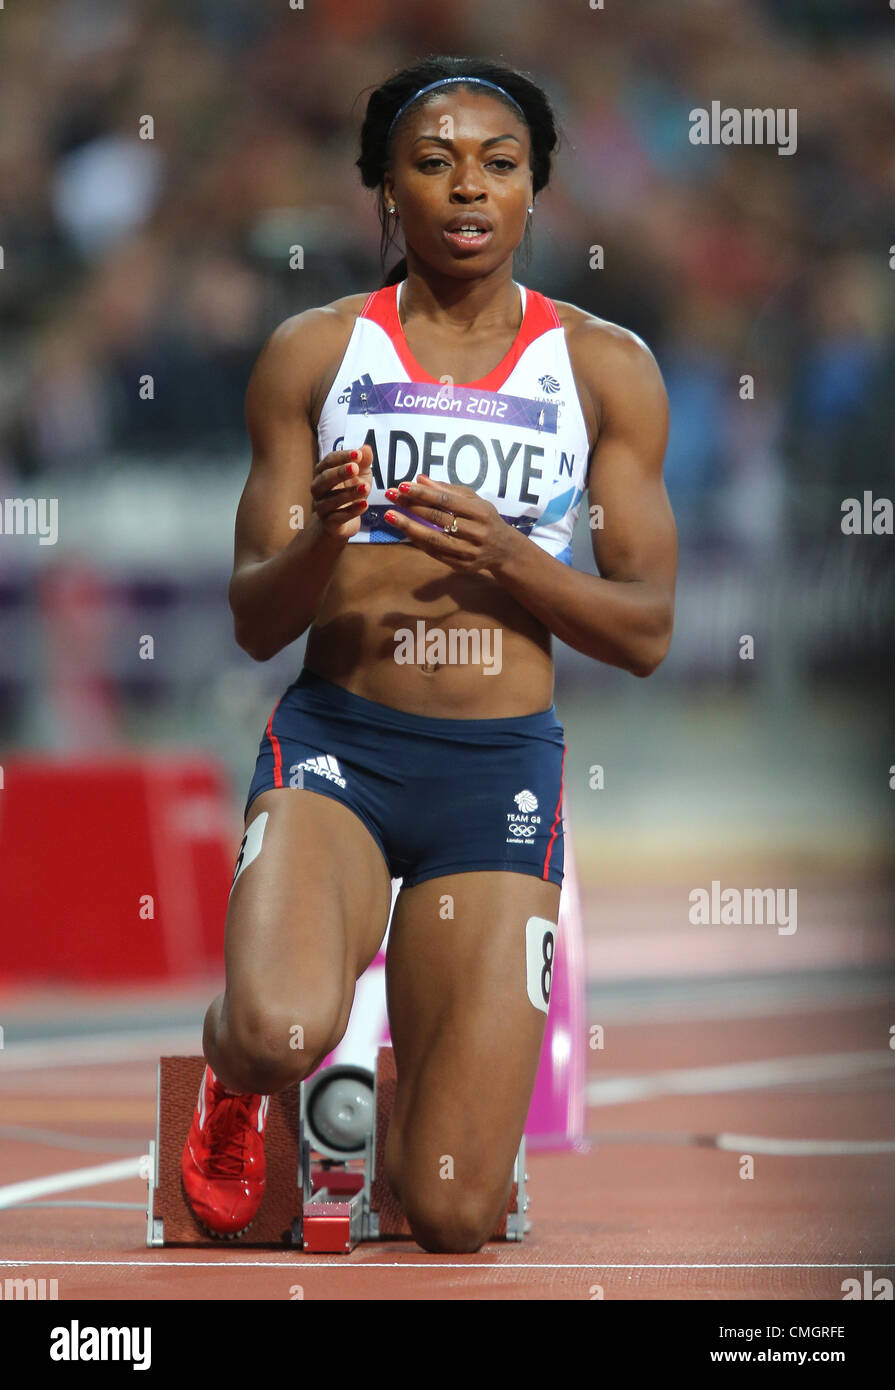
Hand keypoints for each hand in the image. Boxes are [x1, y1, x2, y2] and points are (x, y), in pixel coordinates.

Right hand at [310, 446, 372, 539]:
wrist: (342, 522)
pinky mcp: (328, 523)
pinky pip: (338, 517)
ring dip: (349, 493)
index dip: (342, 457)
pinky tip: (365, 505)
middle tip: (355, 468)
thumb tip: (366, 448)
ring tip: (366, 488)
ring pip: (331, 500)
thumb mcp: (360, 475)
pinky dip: (352, 511)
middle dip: (340, 472)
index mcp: (323, 472)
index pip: (329, 461)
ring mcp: (321, 507)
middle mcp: (318, 489)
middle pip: (324, 479)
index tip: (358, 454)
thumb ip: (363, 462)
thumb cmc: (349, 492)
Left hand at [382, 475, 521, 574]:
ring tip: (389, 516)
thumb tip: (420, 479)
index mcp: (480, 512)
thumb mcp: (473, 500)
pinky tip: (404, 531)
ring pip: (434, 538)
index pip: (446, 500)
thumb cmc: (485, 519)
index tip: (402, 486)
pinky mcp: (462, 565)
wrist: (505, 550)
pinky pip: (435, 553)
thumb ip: (447, 490)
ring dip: (409, 527)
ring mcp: (469, 551)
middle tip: (390, 496)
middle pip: (438, 518)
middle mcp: (476, 532)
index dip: (423, 493)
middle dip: (411, 506)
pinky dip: (418, 541)